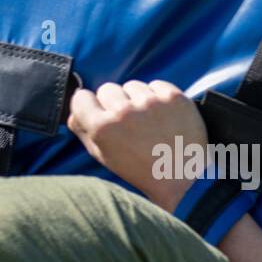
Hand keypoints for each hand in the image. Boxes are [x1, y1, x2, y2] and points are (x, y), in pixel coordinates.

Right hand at [67, 80, 205, 212]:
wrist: (184, 177)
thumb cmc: (142, 171)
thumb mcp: (105, 157)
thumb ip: (84, 130)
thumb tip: (76, 108)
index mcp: (102, 127)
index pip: (81, 97)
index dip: (91, 107)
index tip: (101, 115)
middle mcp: (124, 111)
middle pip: (107, 89)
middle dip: (115, 103)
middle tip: (131, 123)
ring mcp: (150, 102)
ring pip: (132, 86)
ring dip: (138, 99)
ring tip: (150, 121)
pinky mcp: (174, 97)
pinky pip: (156, 85)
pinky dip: (159, 97)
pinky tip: (165, 116)